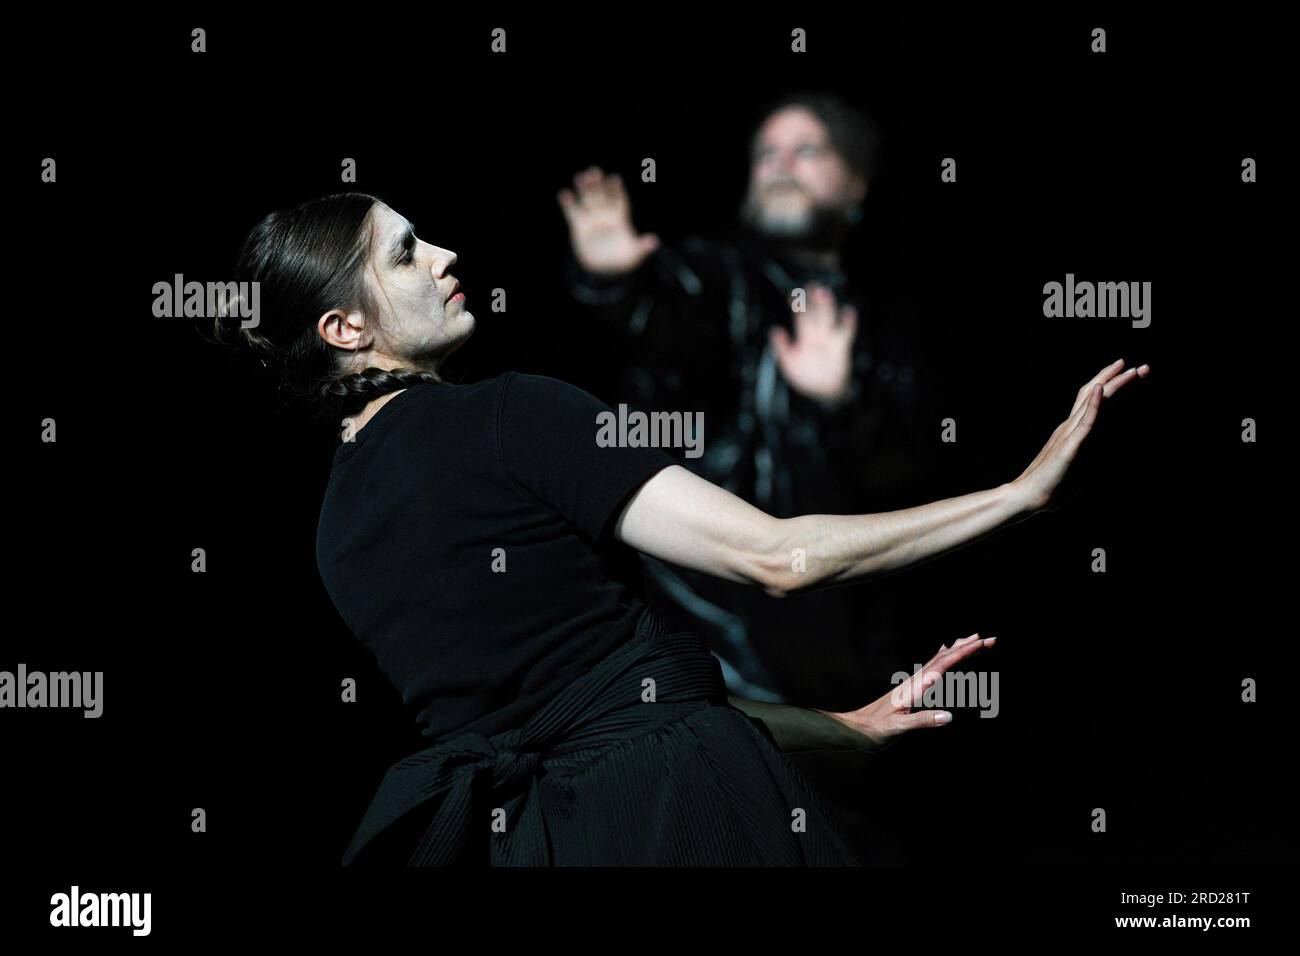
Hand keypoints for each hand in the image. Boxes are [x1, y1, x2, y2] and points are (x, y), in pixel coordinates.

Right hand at [557, 166, 659, 274]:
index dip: (616, 190)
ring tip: (580, 177)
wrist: (604, 268)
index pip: (618, 200)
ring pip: (587, 200)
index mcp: (619, 217)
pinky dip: (568, 203)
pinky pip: (573, 212)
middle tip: (595, 172)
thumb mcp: (634, 253)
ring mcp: (592, 218)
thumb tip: (654, 241)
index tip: (614, 179)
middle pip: (602, 196)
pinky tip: (564, 193)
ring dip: (584, 188)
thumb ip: (642, 246)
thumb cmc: (622, 258)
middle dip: (598, 184)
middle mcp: (605, 214)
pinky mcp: (579, 225)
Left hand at [769, 282, 857, 408]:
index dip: (797, 306)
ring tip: (825, 293)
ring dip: (827, 307)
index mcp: (805, 338)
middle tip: (812, 286)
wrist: (823, 393)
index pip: (801, 318)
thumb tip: (775, 330)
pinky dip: (848, 323)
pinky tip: (848, 312)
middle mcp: (818, 336)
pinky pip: (845, 334)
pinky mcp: (840, 348)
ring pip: (829, 319)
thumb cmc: (806, 377)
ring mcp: (830, 341)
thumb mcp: (789, 363)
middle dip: (813, 301)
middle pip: (815, 314)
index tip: (792, 295)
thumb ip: (782, 347)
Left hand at [813, 635, 995, 750]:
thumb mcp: (899, 728)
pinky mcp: (910, 689)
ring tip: (973, 640)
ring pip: (939, 661)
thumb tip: (949, 716)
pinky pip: (932, 669)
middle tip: (990, 639)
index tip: (981, 642)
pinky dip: (943, 658)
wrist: (856, 728)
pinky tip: (944, 653)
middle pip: (944, 658)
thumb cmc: (876, 729)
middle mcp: (915, 681)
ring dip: (957, 650)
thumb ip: (923, 721)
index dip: (963, 653)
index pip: (943, 665)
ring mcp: (913, 684)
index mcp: (915, 687)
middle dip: (967, 648)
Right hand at [1011, 358, 1149, 514]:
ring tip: (1127, 369)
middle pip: (1093, 393)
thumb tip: (1115, 452)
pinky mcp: (1069, 445)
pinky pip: (1084, 421)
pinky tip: (1101, 389)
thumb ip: (1095, 456)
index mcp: (1072, 430)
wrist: (1029, 496)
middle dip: (1115, 377)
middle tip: (1137, 366)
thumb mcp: (1079, 467)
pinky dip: (1094, 404)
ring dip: (1111, 383)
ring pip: (1091, 401)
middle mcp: (1070, 425)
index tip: (1133, 374)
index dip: (1112, 385)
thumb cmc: (1052, 485)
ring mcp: (1069, 433)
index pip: (1094, 401)